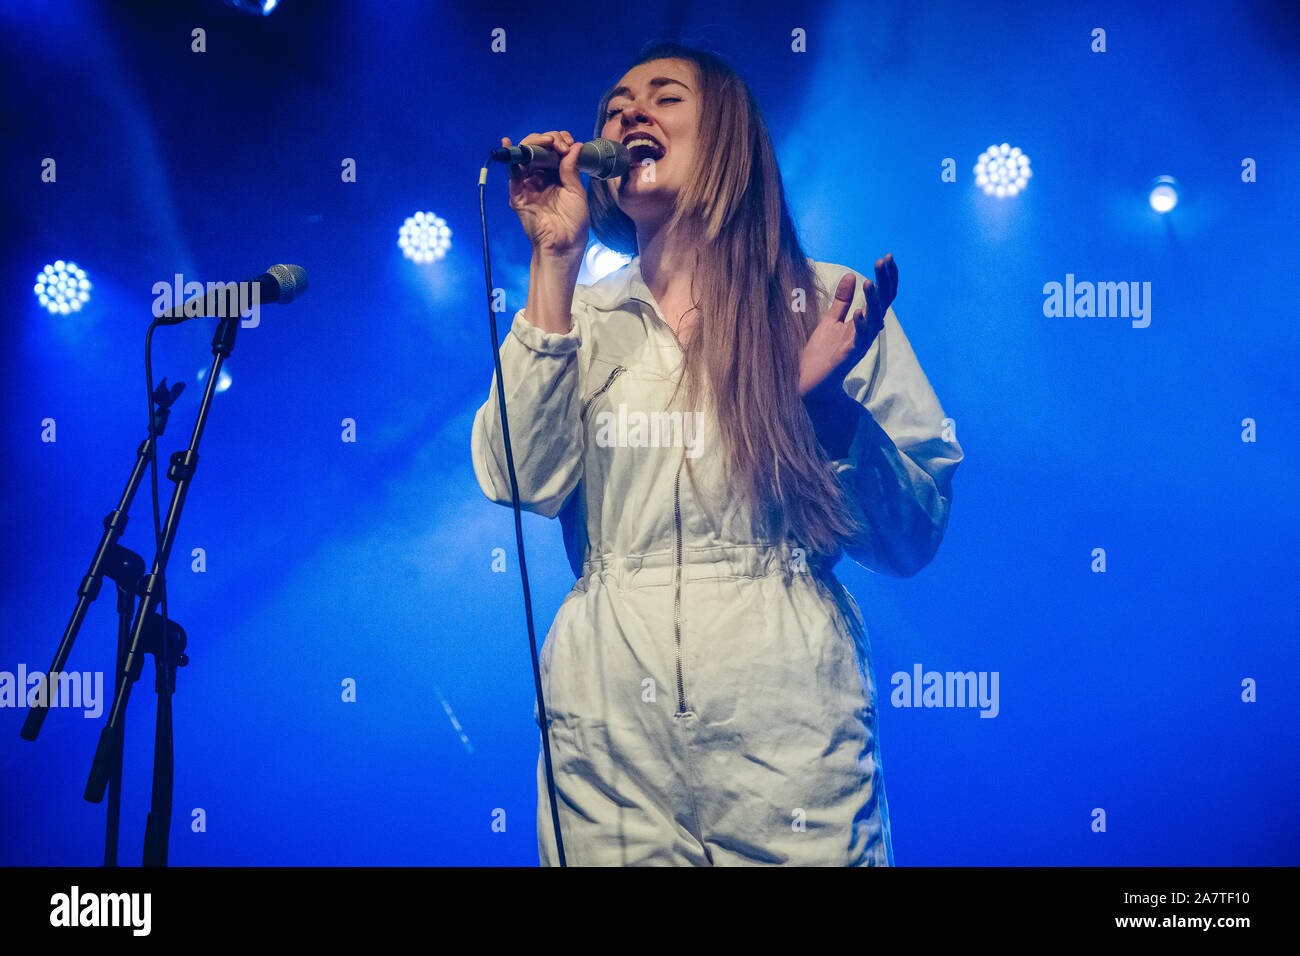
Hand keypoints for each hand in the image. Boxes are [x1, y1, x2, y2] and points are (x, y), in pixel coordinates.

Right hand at [504, 131, 589, 259]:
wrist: (562, 245)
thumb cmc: (573, 223)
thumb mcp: (576, 192)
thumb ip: (571, 169)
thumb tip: (576, 145)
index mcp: (557, 175)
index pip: (554, 149)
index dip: (560, 140)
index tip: (568, 144)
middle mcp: (541, 177)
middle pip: (538, 148)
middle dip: (547, 139)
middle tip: (557, 143)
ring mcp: (528, 184)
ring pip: (525, 156)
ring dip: (533, 143)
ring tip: (544, 142)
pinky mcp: (517, 194)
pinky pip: (511, 174)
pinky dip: (510, 158)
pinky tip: (511, 144)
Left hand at [798, 254, 896, 400]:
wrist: (812, 383)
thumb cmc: (823, 354)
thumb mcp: (830, 320)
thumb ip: (842, 301)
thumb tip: (852, 276)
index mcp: (864, 322)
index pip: (882, 296)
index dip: (886, 278)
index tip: (886, 257)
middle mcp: (867, 331)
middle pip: (882, 304)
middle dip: (884, 282)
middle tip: (882, 261)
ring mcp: (859, 344)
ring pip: (873, 320)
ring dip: (872, 301)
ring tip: (870, 282)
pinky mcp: (848, 356)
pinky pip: (859, 340)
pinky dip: (860, 326)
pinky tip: (859, 313)